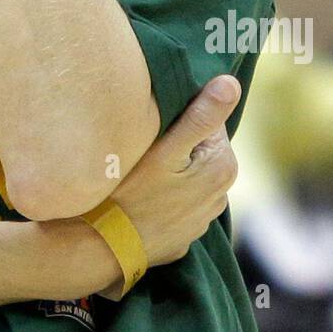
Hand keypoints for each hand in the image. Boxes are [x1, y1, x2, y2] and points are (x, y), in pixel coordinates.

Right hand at [92, 75, 241, 299]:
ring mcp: (201, 220)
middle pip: (201, 149)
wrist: (101, 248)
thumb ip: (201, 116)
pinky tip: (142, 197)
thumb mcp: (165, 149)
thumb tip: (230, 84)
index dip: (182, 116)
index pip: (210, 121)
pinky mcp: (183, 236)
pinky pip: (178, 202)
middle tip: (144, 145)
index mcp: (223, 167)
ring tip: (140, 170)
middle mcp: (221, 195)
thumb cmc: (130, 193)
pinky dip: (165, 195)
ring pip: (189, 176)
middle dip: (179, 143)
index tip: (156, 122)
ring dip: (173, 170)